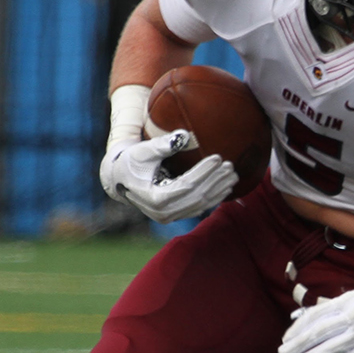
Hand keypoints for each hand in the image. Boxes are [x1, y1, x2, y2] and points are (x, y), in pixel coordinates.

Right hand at [98, 129, 235, 223]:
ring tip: (233, 175)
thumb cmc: (132, 162)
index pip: (187, 185)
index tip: (218, 157)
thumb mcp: (143, 151)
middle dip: (216, 181)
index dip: (204, 172)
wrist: (120, 179)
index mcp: (155, 198)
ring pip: (201, 204)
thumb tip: (185, 135)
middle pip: (197, 196)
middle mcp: (163, 212)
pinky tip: (225, 187)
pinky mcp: (175, 215)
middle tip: (230, 166)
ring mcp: (170, 217)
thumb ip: (163, 144)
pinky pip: (199, 208)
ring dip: (219, 190)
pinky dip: (213, 198)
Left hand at [279, 288, 353, 352]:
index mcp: (347, 304)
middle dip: (298, 347)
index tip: (285, 338)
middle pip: (320, 335)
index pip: (315, 317)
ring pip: (331, 352)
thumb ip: (331, 307)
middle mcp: (353, 320)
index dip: (297, 330)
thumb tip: (302, 319)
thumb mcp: (353, 297)